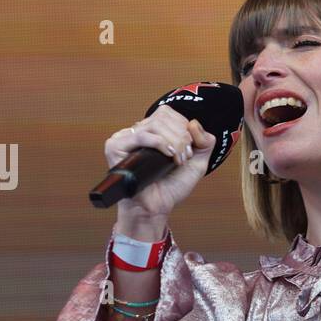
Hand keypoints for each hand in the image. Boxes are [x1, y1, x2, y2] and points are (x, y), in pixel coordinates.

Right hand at [103, 105, 216, 221]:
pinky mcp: (115, 147)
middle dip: (181, 137)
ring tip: (177, 160)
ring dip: (174, 141)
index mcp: (152, 131)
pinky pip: (140, 135)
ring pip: (154, 124)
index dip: (183, 128)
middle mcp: (137, 131)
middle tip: (184, 157)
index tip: (189, 151)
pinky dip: (159, 143)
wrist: (156, 207)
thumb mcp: (197, 162)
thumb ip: (205, 141)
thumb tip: (194, 123)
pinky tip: (168, 155)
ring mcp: (124, 138)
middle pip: (163, 116)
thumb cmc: (172, 187)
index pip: (168, 113)